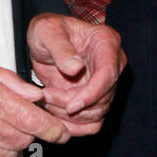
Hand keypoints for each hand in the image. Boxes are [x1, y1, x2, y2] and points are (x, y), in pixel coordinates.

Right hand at [0, 53, 69, 156]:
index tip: (60, 132)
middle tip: (23, 117)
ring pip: (8, 153)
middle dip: (30, 130)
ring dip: (13, 142)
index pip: (32, 121)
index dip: (51, 129)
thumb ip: (10, 82)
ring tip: (0, 124)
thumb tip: (36, 95)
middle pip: (23, 139)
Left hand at [26, 13, 125, 135]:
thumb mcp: (46, 30)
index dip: (91, 94)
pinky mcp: (95, 100)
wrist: (44, 43)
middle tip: (46, 95)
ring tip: (47, 101)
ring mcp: (105, 85)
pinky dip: (74, 126)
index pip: (108, 74)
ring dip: (70, 116)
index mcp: (106, 42)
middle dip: (72, 104)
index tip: (70, 104)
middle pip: (102, 98)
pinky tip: (55, 116)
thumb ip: (60, 47)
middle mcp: (112, 65)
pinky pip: (92, 123)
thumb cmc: (48, 30)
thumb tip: (76, 68)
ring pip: (97, 114)